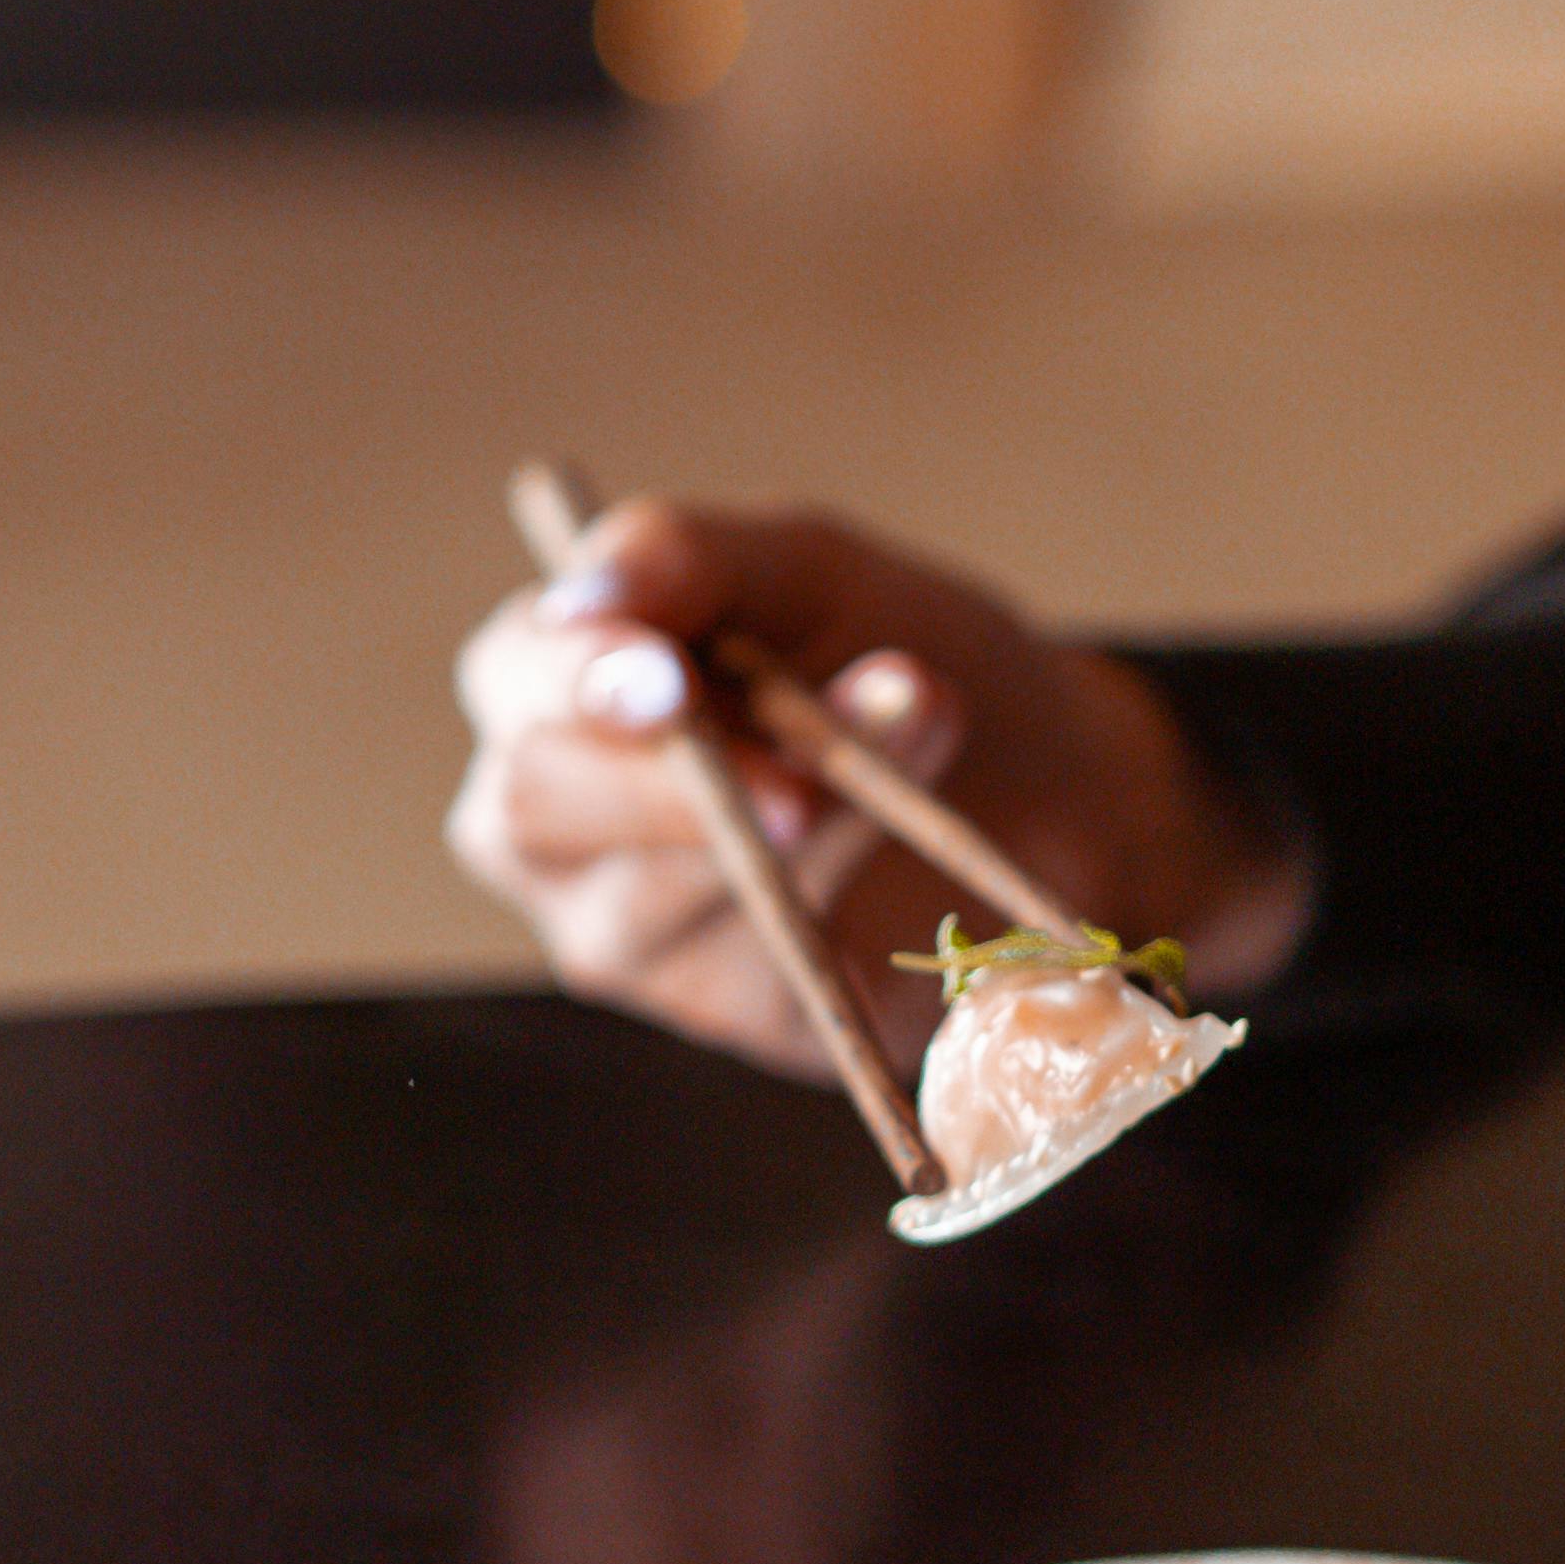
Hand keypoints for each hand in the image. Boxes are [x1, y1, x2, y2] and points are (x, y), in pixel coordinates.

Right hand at [448, 494, 1310, 1082]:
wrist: (1047, 773)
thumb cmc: (894, 648)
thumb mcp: (809, 569)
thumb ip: (693, 555)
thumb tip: (593, 586)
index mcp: (555, 683)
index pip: (516, 675)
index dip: (577, 679)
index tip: (665, 679)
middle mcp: (558, 817)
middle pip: (533, 807)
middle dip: (661, 784)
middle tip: (793, 774)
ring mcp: (630, 927)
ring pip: (644, 904)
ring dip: (788, 833)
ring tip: (909, 764)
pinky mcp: (731, 1008)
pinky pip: (759, 966)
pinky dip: (842, 900)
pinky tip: (910, 854)